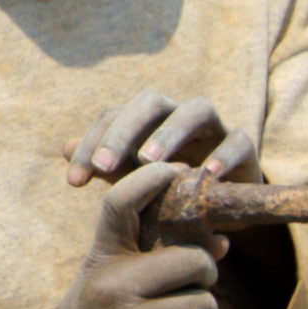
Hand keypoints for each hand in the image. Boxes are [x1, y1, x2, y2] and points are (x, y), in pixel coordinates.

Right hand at [40, 161, 224, 308]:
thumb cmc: (102, 305)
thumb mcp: (112, 269)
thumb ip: (156, 250)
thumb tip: (222, 241)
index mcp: (102, 256)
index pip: (120, 205)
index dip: (150, 180)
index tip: (176, 169)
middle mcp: (111, 286)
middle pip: (192, 262)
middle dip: (204, 274)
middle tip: (194, 284)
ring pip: (204, 306)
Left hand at [64, 92, 259, 187]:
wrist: (217, 204)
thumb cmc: (167, 186)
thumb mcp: (132, 179)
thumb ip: (103, 163)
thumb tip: (63, 147)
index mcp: (145, 118)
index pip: (112, 117)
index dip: (90, 145)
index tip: (74, 181)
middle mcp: (177, 113)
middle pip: (149, 103)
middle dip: (123, 132)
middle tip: (104, 166)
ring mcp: (214, 127)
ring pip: (196, 110)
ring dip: (170, 133)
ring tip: (149, 162)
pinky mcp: (245, 146)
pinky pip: (238, 141)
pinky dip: (223, 155)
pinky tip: (206, 175)